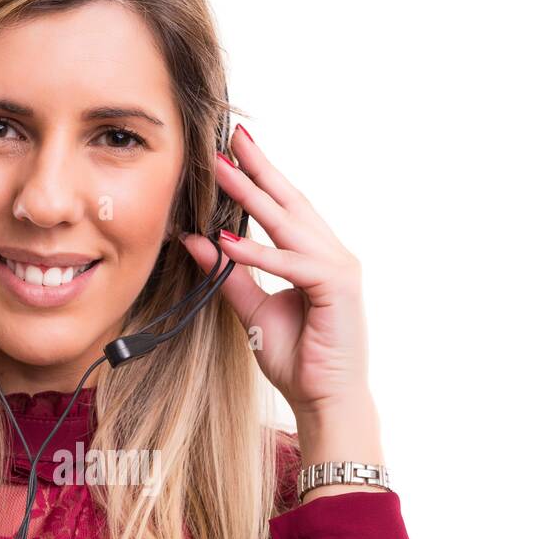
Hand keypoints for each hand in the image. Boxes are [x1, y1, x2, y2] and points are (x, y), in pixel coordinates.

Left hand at [179, 125, 370, 420]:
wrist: (325, 401)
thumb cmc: (299, 360)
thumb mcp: (254, 311)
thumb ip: (230, 276)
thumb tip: (197, 241)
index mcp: (316, 258)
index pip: (285, 209)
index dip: (260, 177)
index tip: (232, 149)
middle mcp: (332, 255)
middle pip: (290, 203)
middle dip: (258, 169)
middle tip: (230, 138)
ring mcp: (340, 268)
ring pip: (289, 225)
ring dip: (253, 197)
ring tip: (222, 171)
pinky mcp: (338, 288)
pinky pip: (292, 263)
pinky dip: (259, 252)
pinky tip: (229, 241)